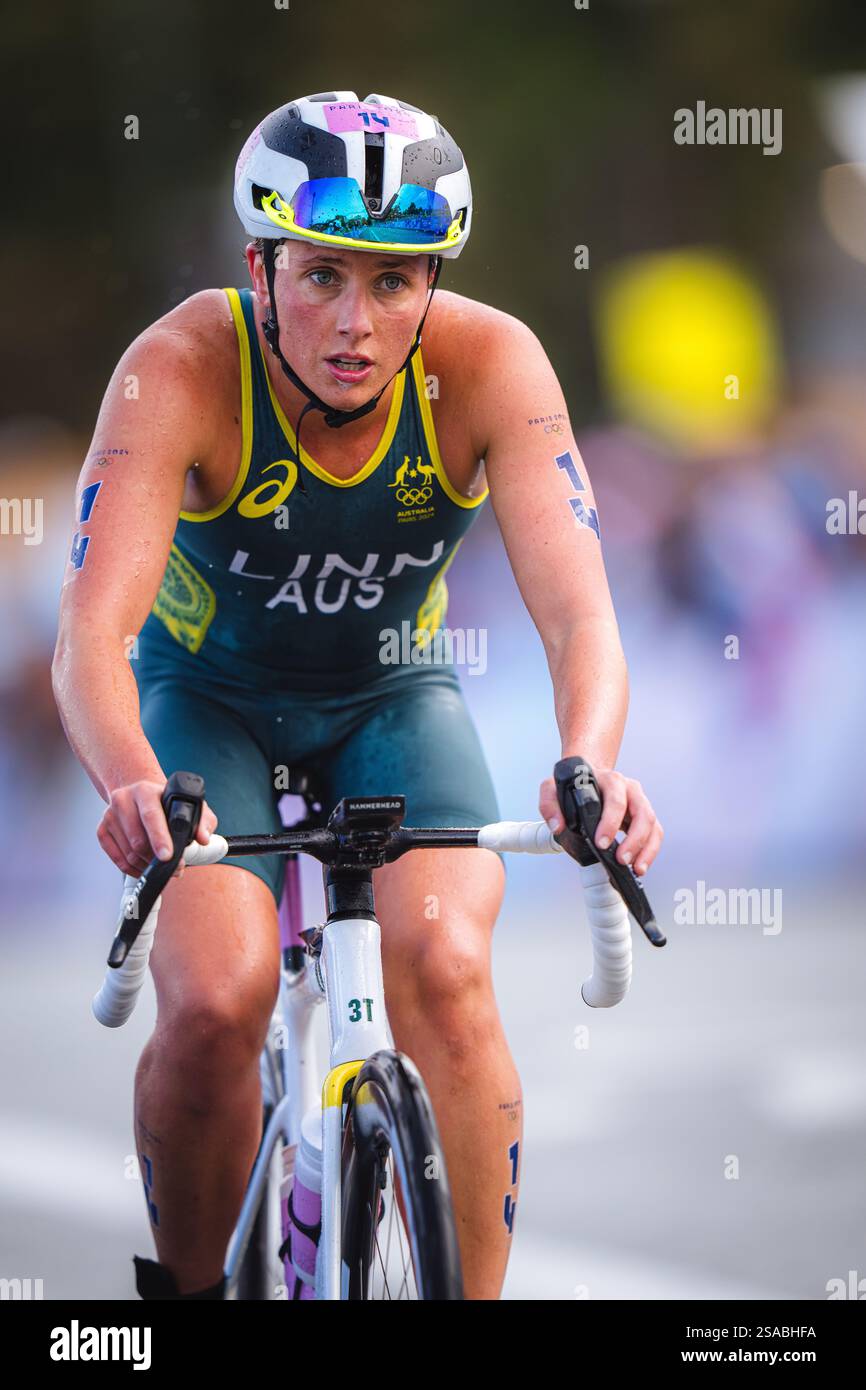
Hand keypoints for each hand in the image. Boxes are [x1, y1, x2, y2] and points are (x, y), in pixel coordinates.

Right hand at [97, 779, 217, 879]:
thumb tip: (203, 838)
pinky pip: (117, 859)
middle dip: (158, 860)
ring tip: (162, 867)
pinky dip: (133, 869)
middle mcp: (123, 800)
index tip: (167, 856)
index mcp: (145, 791)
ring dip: (147, 866)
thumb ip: (203, 820)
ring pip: (129, 853)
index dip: (159, 838)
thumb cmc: (167, 802)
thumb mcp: (191, 805)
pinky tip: (145, 868)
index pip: (151, 816)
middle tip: (175, 867)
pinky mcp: (102, 830)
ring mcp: (110, 815)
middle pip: (138, 840)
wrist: (141, 795)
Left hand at [538, 767, 662, 874]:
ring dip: (646, 849)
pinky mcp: (644, 817)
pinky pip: (655, 834)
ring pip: (652, 825)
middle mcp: (629, 789)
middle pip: (642, 813)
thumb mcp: (553, 787)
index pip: (616, 800)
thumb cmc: (573, 785)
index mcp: (610, 781)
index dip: (611, 822)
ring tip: (636, 868)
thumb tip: (557, 826)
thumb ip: (549, 804)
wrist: (586, 777)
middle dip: (634, 840)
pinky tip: (639, 866)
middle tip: (620, 859)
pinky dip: (649, 852)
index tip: (601, 842)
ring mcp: (639, 803)